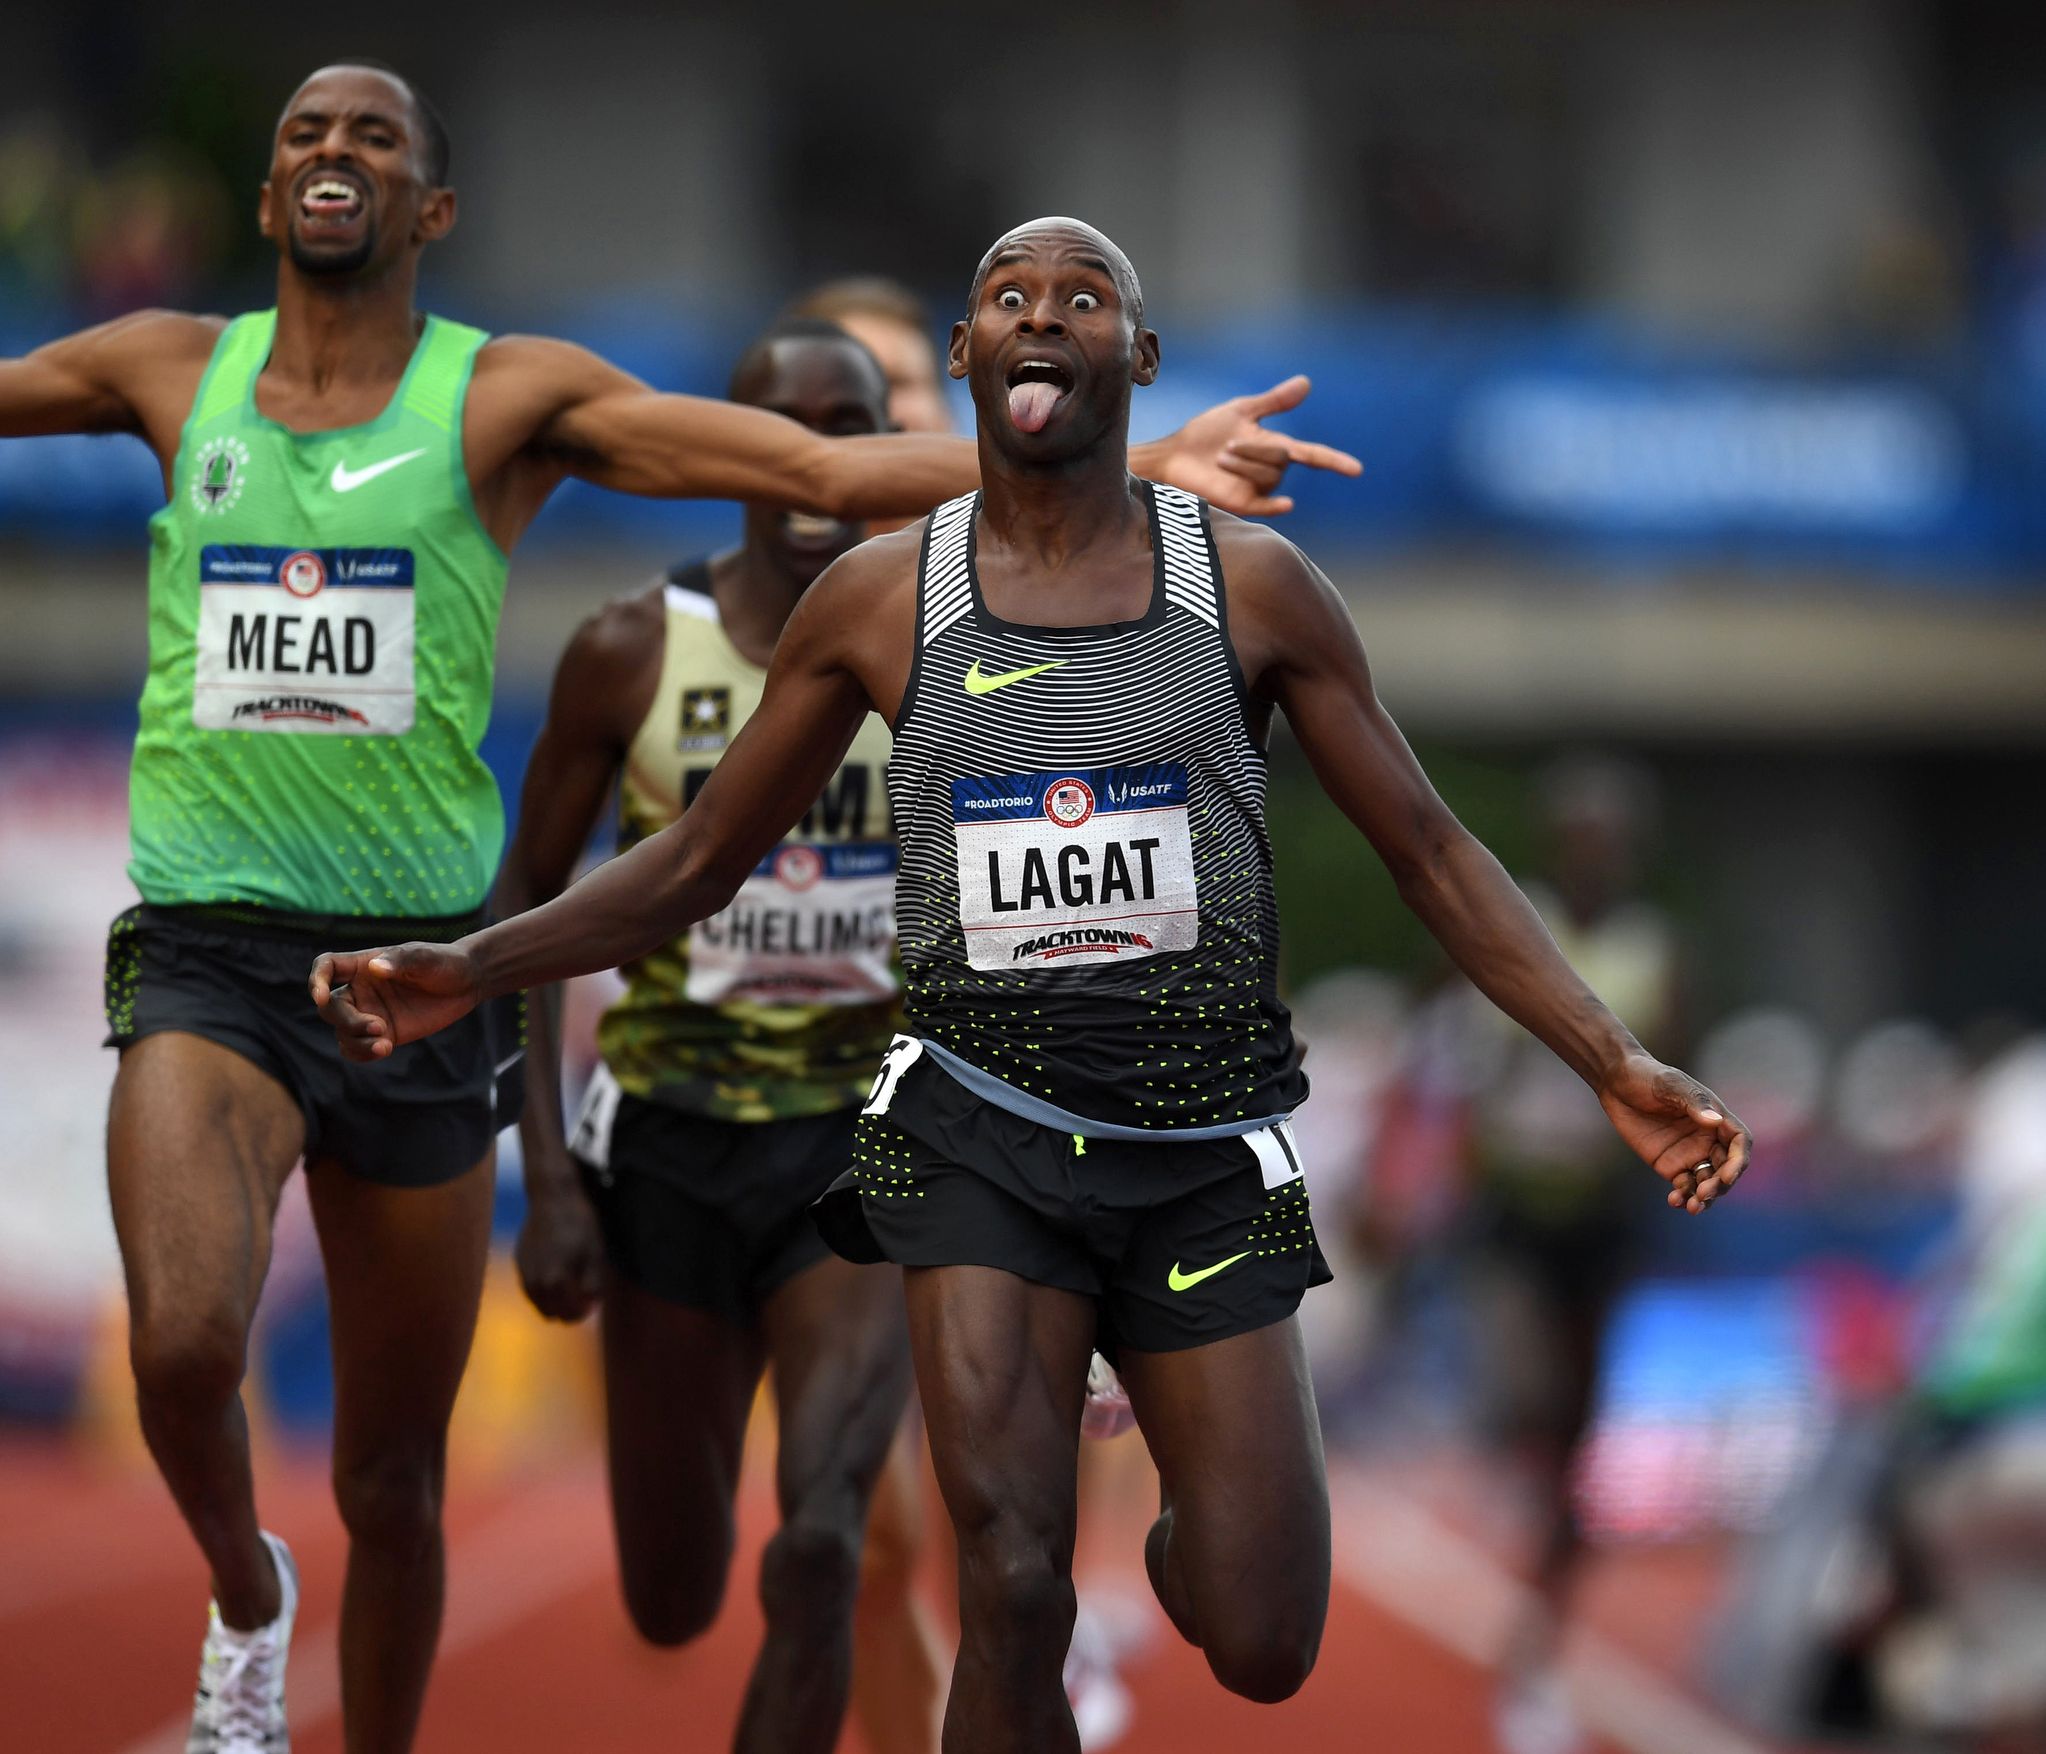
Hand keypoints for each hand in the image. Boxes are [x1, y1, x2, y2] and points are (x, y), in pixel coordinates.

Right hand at [309, 941, 481, 1062]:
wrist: (466, 983)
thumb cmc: (444, 962)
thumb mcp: (426, 958)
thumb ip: (401, 961)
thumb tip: (374, 967)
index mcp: (363, 965)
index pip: (326, 967)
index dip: (316, 980)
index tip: (320, 995)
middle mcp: (361, 990)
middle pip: (330, 1008)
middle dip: (346, 1021)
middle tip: (378, 1027)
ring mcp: (370, 1013)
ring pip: (342, 1033)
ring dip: (356, 1042)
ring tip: (385, 1045)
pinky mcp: (384, 1034)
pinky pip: (359, 1049)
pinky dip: (363, 1054)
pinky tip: (385, 1050)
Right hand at [515, 1160, 605, 1322]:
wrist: (553, 1197)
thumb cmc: (580, 1224)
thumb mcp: (595, 1254)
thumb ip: (593, 1285)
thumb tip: (591, 1307)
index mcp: (555, 1280)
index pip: (567, 1315)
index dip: (582, 1314)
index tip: (592, 1306)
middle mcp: (534, 1281)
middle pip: (550, 1314)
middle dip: (567, 1312)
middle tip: (582, 1301)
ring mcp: (523, 1271)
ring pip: (537, 1303)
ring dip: (553, 1303)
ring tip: (570, 1289)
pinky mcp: (519, 1261)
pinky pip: (529, 1287)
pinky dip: (542, 1290)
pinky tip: (555, 1276)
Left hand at [1147, 376, 1361, 516]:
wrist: (1175, 456)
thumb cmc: (1205, 434)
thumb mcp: (1241, 411)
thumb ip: (1274, 402)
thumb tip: (1306, 382)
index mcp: (1275, 447)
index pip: (1313, 456)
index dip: (1334, 462)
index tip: (1357, 470)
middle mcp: (1271, 470)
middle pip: (1282, 459)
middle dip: (1254, 448)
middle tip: (1225, 446)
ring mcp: (1258, 490)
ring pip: (1269, 476)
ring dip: (1244, 463)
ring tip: (1220, 459)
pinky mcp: (1242, 505)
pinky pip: (1266, 506)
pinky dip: (1276, 505)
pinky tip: (1288, 504)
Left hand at [1596, 1051, 1751, 1213]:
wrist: (1616, 1083)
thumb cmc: (1646, 1076)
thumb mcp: (1669, 1084)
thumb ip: (1693, 1102)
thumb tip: (1715, 1120)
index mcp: (1715, 1117)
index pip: (1740, 1143)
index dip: (1738, 1162)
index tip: (1726, 1176)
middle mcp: (1708, 1138)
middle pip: (1726, 1168)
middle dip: (1719, 1184)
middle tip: (1702, 1193)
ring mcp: (1690, 1153)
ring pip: (1707, 1182)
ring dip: (1704, 1197)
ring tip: (1691, 1207)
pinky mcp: (1670, 1165)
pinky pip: (1684, 1186)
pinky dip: (1684, 1196)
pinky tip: (1675, 1201)